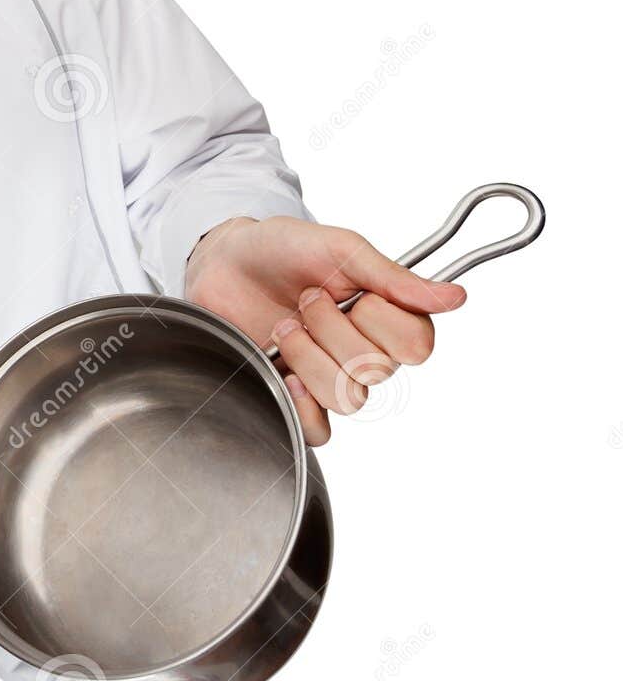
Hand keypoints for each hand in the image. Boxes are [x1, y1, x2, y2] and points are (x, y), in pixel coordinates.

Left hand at [184, 215, 466, 446]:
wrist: (225, 263)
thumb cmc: (282, 250)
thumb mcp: (340, 249)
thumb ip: (394, 278)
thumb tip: (455, 297)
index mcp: (387, 315)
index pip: (418, 346)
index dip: (383, 323)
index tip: (355, 295)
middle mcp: (365, 351)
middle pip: (377, 371)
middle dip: (332, 329)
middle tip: (306, 300)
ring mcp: (331, 377)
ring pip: (348, 399)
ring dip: (308, 356)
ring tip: (284, 326)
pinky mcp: (296, 398)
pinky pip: (320, 431)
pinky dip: (302, 404)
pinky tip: (284, 371)